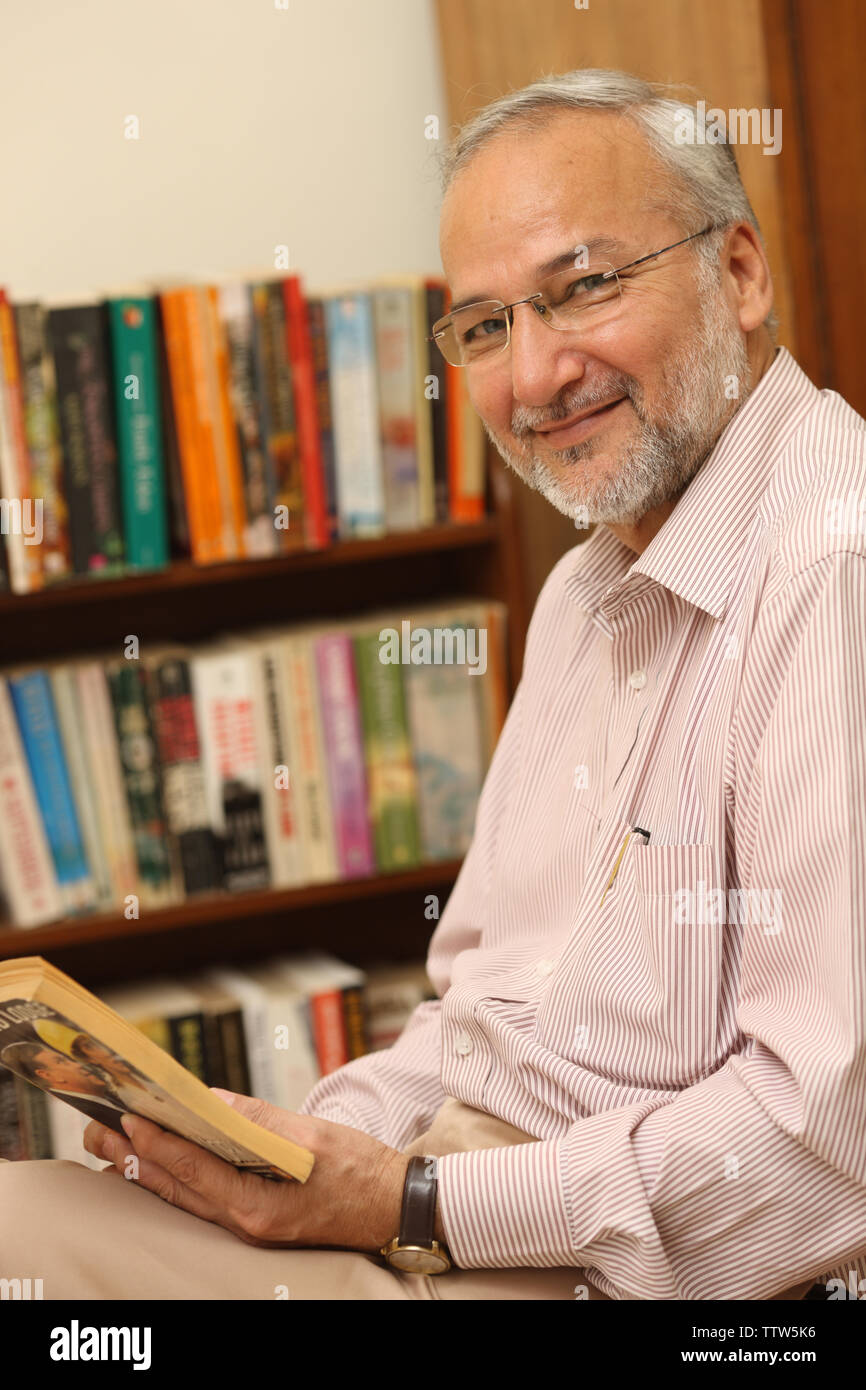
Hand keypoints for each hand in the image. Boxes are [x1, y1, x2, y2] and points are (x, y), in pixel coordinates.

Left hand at [82, 1090, 409, 1252]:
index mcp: (259, 1208)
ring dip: (145, 1169)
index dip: (158, 1144)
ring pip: (184, 1197)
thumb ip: (260, 1121)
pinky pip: (203, 1199)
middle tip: (96, 1129)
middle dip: (133, 1158)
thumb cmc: (363, 1172)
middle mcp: (246, 1224)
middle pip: (177, 1188)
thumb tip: (214, 1101)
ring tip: (110, 1145)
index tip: (128, 1118)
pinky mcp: (256, 1218)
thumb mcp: (314, 1138)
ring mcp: (248, 1226)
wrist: (396, 1208)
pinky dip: (175, 1178)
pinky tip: (157, 1164)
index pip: (195, 1171)